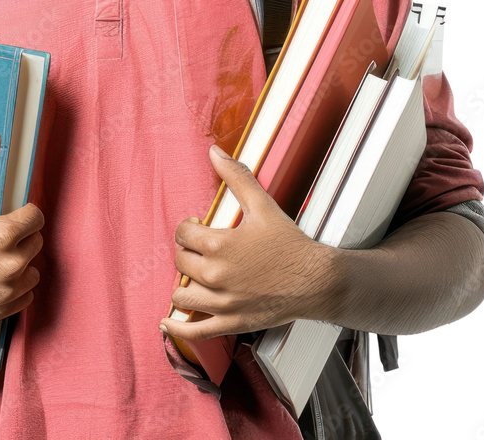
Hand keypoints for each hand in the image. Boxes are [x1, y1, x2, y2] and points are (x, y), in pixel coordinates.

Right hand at [0, 133, 44, 325]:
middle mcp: (10, 264)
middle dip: (22, 236)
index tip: (14, 215)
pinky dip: (16, 287)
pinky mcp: (0, 309)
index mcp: (3, 234)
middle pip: (36, 242)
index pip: (36, 217)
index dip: (25, 213)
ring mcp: (6, 290)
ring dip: (22, 262)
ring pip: (33, 269)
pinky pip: (26, 296)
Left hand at [158, 144, 333, 341]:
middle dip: (186, 252)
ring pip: (181, 295)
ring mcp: (224, 303)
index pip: (182, 234)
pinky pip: (196, 330)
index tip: (197, 227)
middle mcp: (217, 276)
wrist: (316, 280)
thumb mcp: (262, 205)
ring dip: (182, 283)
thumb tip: (215, 152)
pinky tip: (167, 321)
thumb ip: (236, 177)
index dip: (187, 228)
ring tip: (193, 275)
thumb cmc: (290, 243)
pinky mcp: (232, 323)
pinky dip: (177, 328)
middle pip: (180, 262)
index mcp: (220, 246)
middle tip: (200, 248)